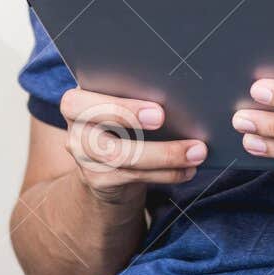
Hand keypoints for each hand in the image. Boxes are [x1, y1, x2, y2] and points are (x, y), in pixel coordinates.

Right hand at [61, 87, 206, 206]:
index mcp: (78, 100)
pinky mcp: (98, 180)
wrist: (103, 159)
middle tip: (188, 139)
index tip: (160, 115)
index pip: (80, 103)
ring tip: (198, 153)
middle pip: (104, 139)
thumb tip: (182, 94)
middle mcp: (76, 130)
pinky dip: (167, 173)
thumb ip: (136, 94)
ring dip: (166, 157)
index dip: (120, 109)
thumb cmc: (121, 117)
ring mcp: (84, 158)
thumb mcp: (121, 100)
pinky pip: (135, 177)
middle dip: (148, 140)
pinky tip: (188, 169)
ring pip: (122, 160)